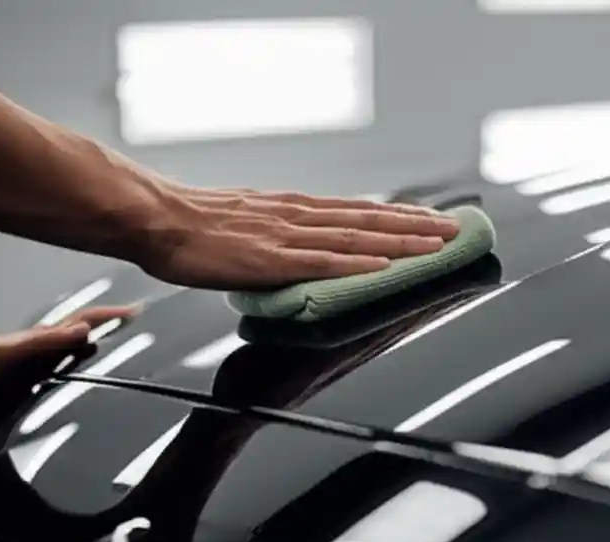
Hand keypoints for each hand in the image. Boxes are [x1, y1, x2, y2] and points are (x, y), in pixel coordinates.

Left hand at [0, 306, 136, 410]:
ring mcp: (46, 359)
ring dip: (106, 339)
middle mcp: (51, 347)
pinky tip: (93, 363)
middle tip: (140, 320)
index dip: (113, 315)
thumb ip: (46, 342)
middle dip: (116, 323)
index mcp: (49, 338)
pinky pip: (71, 361)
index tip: (137, 310)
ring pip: (83, 344)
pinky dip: (88, 358)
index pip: (89, 321)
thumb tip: (84, 331)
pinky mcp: (40, 373)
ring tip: (127, 338)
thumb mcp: (12, 353)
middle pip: (91, 329)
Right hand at [128, 185, 460, 290]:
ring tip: (434, 244)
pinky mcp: (268, 259)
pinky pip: (320, 261)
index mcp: (293, 209)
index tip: (432, 219)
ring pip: (354, 236)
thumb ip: (281, 233)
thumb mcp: (249, 223)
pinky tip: (382, 264)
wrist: (156, 220)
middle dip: (414, 225)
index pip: (358, 211)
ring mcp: (285, 236)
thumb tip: (305, 244)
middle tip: (454, 229)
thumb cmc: (194, 228)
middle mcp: (297, 216)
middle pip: (368, 219)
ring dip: (398, 240)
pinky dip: (355, 261)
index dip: (399, 216)